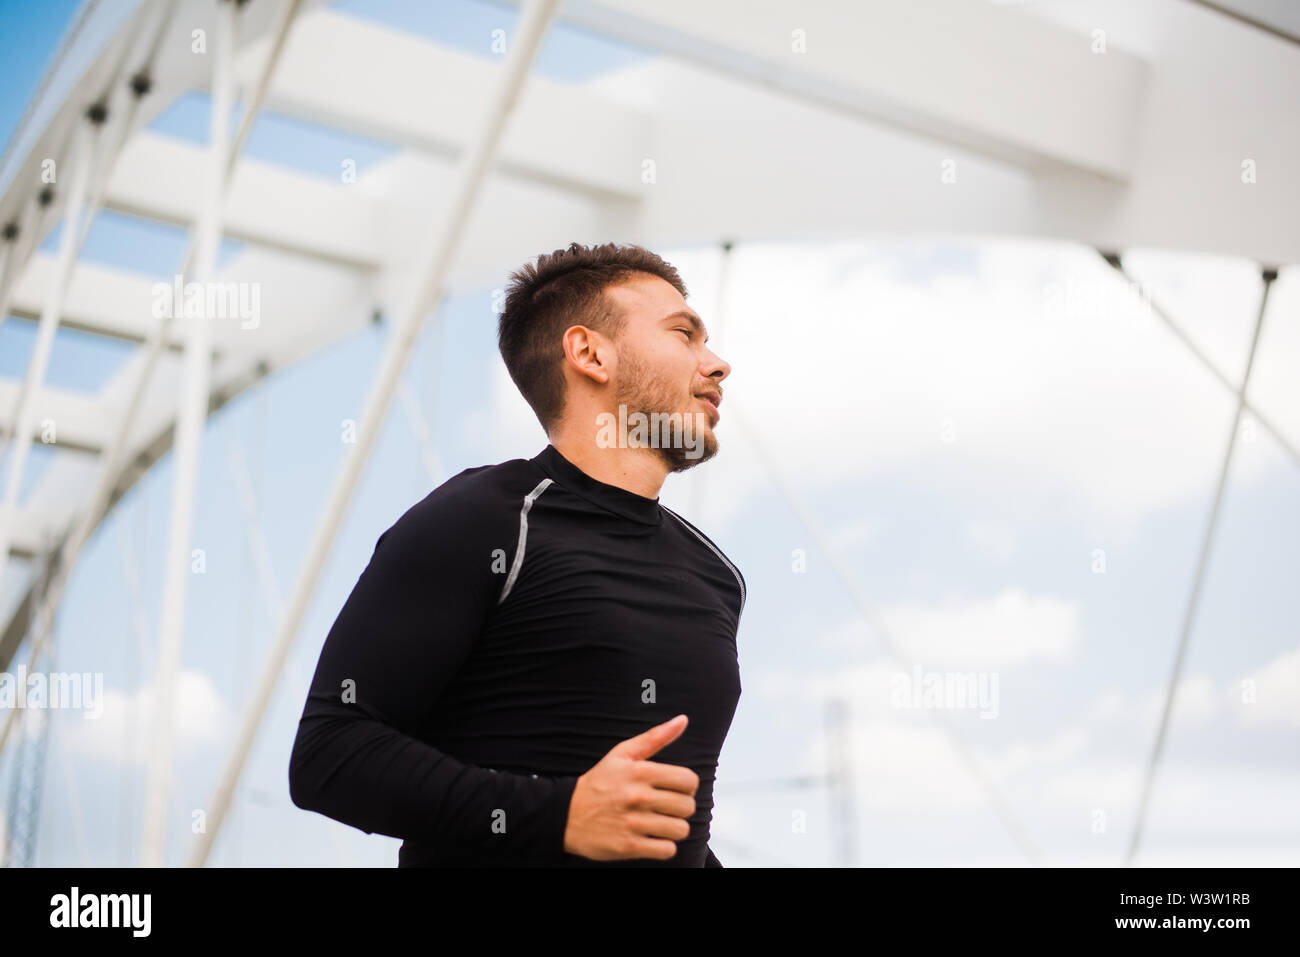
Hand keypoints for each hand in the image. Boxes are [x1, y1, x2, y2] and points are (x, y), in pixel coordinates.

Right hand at [563, 714, 698, 860]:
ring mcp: (634, 823)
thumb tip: (682, 720)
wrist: (565, 814)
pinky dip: (663, 846)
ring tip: (658, 823)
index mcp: (640, 772)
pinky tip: (651, 837)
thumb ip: (655, 737)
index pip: (688, 780)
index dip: (686, 786)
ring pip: (680, 829)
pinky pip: (667, 850)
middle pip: (687, 806)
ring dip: (672, 829)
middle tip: (664, 807)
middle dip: (679, 808)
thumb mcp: (623, 754)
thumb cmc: (598, 784)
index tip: (675, 789)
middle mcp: (638, 796)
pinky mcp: (629, 846)